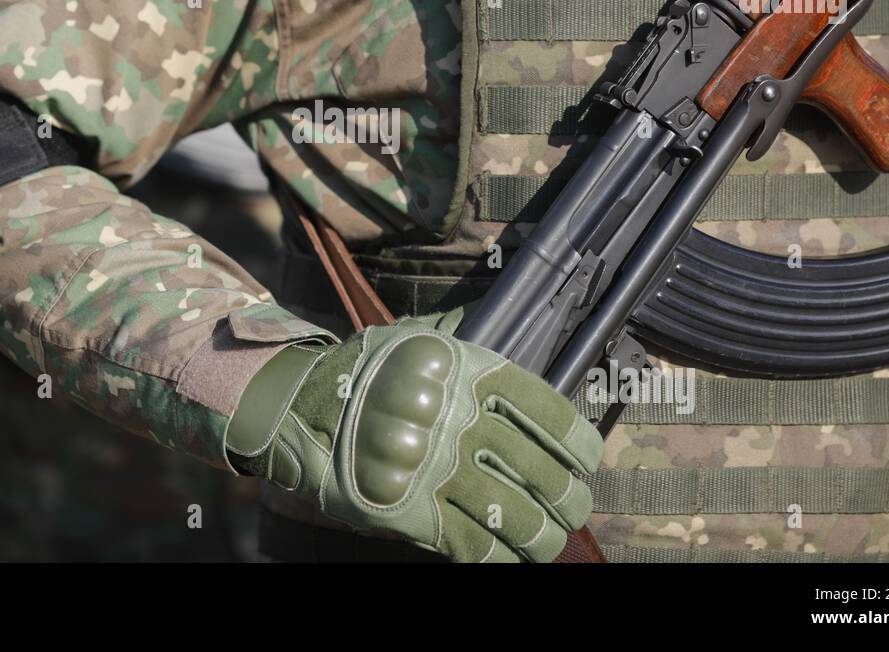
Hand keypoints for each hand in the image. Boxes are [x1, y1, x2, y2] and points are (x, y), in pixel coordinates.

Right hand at [226, 319, 602, 561]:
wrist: (300, 408)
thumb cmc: (368, 373)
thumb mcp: (422, 340)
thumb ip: (471, 345)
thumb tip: (516, 330)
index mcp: (471, 377)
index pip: (548, 414)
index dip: (578, 445)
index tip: (588, 460)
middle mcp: (463, 423)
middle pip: (542, 473)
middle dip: (570, 498)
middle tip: (575, 507)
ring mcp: (438, 471)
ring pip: (516, 517)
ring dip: (543, 536)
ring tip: (549, 539)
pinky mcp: (413, 514)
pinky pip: (474, 546)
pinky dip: (500, 557)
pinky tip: (510, 557)